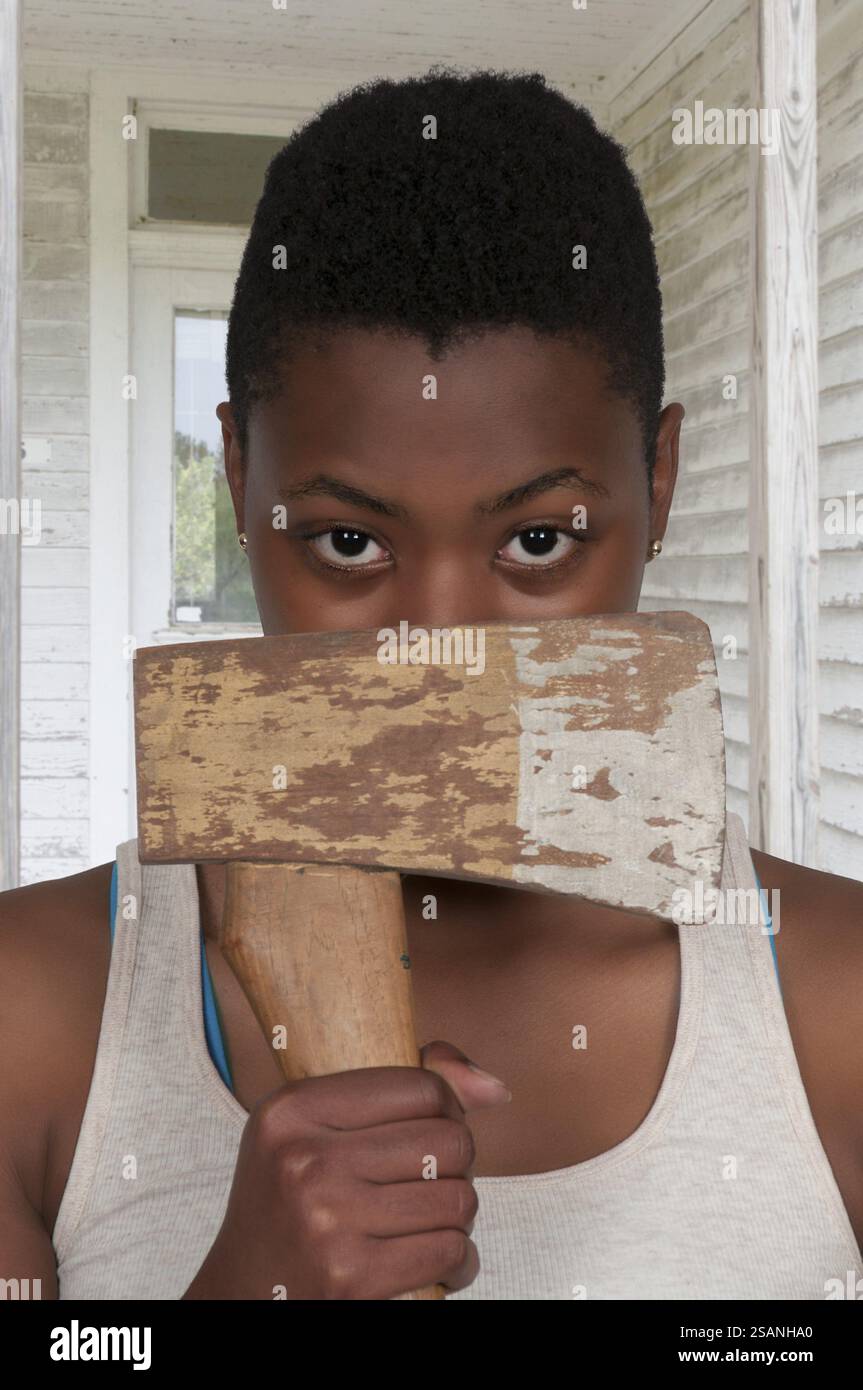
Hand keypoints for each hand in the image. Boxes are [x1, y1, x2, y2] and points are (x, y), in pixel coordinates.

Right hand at [181, 1040, 510, 1299]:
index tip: (432, 1134)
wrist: (240, 1295)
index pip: (422, 1087)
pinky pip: (451, 1253)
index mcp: (293, 1110)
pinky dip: (458, 1262)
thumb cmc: (293, 1202)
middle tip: (431, 1185)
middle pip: (450, 1142)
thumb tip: (494, 1087)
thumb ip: (404, 1089)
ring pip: (459, 1200)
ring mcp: (325, 1221)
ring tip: (430, 1222)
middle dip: (456, 1168)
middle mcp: (304, 1160)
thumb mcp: (315, 1128)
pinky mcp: (350, 1279)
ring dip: (459, 1217)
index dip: (447, 1110)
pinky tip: (436, 1263)